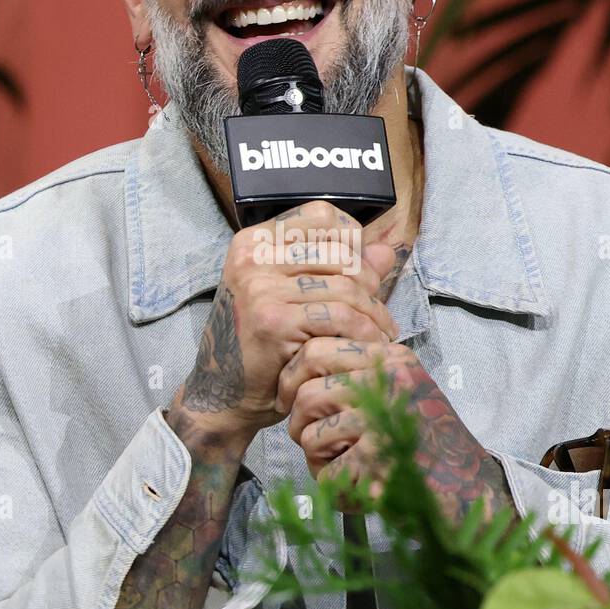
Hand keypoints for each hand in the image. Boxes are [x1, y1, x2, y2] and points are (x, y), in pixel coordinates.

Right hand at [172, 201, 397, 448]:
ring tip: (382, 334)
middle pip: (340, 252)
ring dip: (373, 314)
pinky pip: (338, 317)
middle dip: (370, 284)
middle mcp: (254, 256)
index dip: (352, 240)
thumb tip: (385, 251)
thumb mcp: (294, 296)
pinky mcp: (273, 320)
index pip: (322, 216)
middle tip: (379, 314)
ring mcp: (260, 287)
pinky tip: (369, 347)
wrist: (224, 392)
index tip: (361, 272)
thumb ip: (338, 269)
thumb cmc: (261, 343)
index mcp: (255, 241)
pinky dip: (362, 333)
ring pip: (345, 286)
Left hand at [283, 340, 516, 528]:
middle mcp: (390, 382)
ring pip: (309, 433)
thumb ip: (360, 374)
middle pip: (308, 393)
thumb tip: (302, 362)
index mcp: (393, 359)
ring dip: (318, 457)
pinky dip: (335, 485)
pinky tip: (358, 486)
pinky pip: (326, 469)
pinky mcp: (378, 457)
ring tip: (344, 465)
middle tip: (316, 442)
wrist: (471, 491)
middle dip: (300, 423)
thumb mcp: (402, 392)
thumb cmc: (428, 446)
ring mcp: (384, 418)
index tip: (297, 401)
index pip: (316, 350)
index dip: (295, 380)